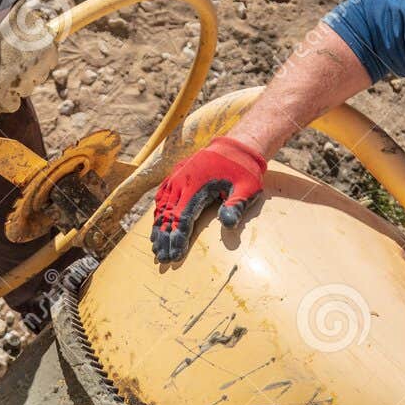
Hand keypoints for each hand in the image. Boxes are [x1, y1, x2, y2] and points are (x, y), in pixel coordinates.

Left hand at [0, 0, 58, 113]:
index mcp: (1, 88)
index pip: (10, 107)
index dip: (4, 96)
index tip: (1, 83)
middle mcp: (22, 82)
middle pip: (24, 92)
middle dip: (16, 81)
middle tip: (7, 61)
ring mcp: (37, 67)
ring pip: (38, 78)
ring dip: (30, 69)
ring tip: (17, 50)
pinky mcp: (49, 52)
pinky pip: (50, 62)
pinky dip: (43, 56)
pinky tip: (30, 46)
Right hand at [150, 137, 267, 262]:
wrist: (236, 145)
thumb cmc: (243, 169)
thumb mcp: (247, 187)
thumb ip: (237, 205)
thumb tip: (228, 224)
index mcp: (197, 185)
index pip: (182, 217)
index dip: (177, 238)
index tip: (174, 256)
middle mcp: (182, 180)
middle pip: (167, 215)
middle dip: (164, 238)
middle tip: (162, 259)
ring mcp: (177, 176)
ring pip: (161, 206)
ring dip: (158, 227)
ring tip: (156, 247)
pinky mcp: (177, 174)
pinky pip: (162, 195)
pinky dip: (158, 212)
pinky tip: (156, 225)